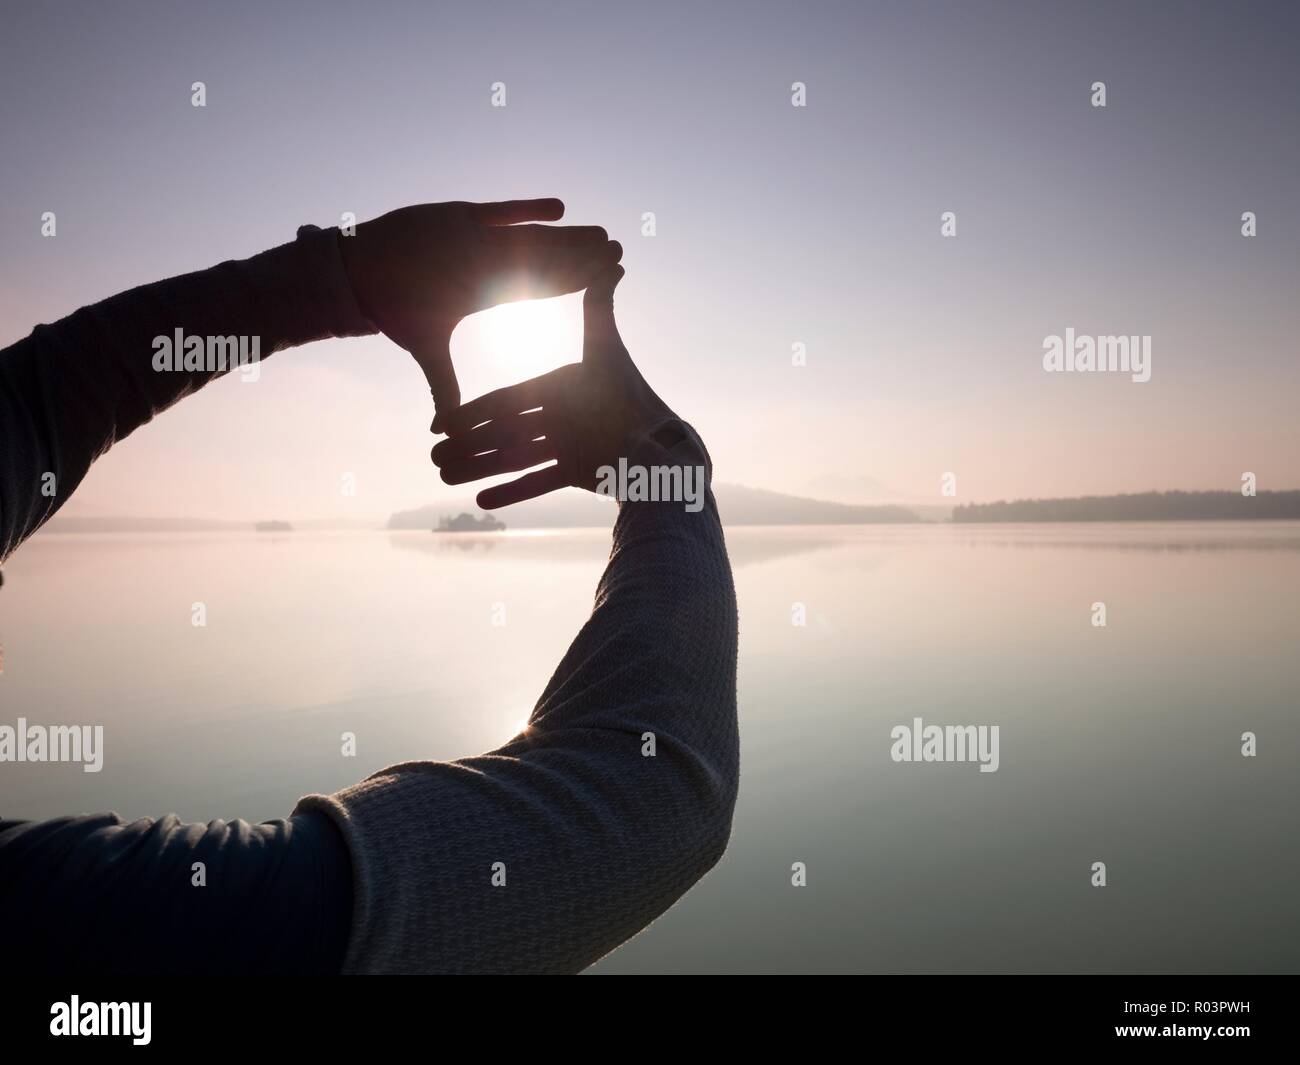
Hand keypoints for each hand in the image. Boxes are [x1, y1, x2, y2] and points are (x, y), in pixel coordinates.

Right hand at [337, 199, 621, 427]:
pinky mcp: (460, 217)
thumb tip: (446, 428)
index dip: (574, 285)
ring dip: (567, 237)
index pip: (541, 290)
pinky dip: (527, 211)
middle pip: (546, 261)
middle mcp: (490, 266)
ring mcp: (478, 240)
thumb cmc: (392, 309)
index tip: (605, 282)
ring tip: (603, 235)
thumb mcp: (426, 352)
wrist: (360, 275)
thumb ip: (444, 386)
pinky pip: (501, 214)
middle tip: (620, 252)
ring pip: (533, 238)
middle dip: (582, 257)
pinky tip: (560, 209)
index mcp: (489, 294)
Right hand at [432, 265, 675, 508]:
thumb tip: (611, 257)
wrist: (661, 449)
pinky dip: (512, 492)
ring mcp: (569, 446)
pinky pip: (539, 483)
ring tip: (444, 480)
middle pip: (504, 434)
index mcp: (559, 388)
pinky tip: (480, 501)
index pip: (506, 401)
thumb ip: (599, 306)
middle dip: (467, 447)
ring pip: (514, 460)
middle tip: (432, 459)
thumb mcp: (607, 349)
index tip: (441, 426)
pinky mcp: (579, 473)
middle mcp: (560, 416)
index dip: (472, 413)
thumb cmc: (631, 398)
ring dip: (480, 471)